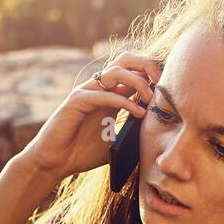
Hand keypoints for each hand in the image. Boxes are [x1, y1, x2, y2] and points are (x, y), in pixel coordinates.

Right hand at [16, 51, 161, 182]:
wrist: (54, 163)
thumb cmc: (81, 153)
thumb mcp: (116, 140)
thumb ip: (132, 130)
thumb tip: (159, 130)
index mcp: (109, 94)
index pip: (134, 71)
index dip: (153, 74)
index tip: (169, 89)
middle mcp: (98, 88)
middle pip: (126, 60)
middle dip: (147, 66)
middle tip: (162, 83)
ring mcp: (86, 92)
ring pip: (116, 71)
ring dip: (138, 81)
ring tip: (151, 99)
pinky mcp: (76, 101)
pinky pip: (104, 94)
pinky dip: (124, 101)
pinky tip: (138, 113)